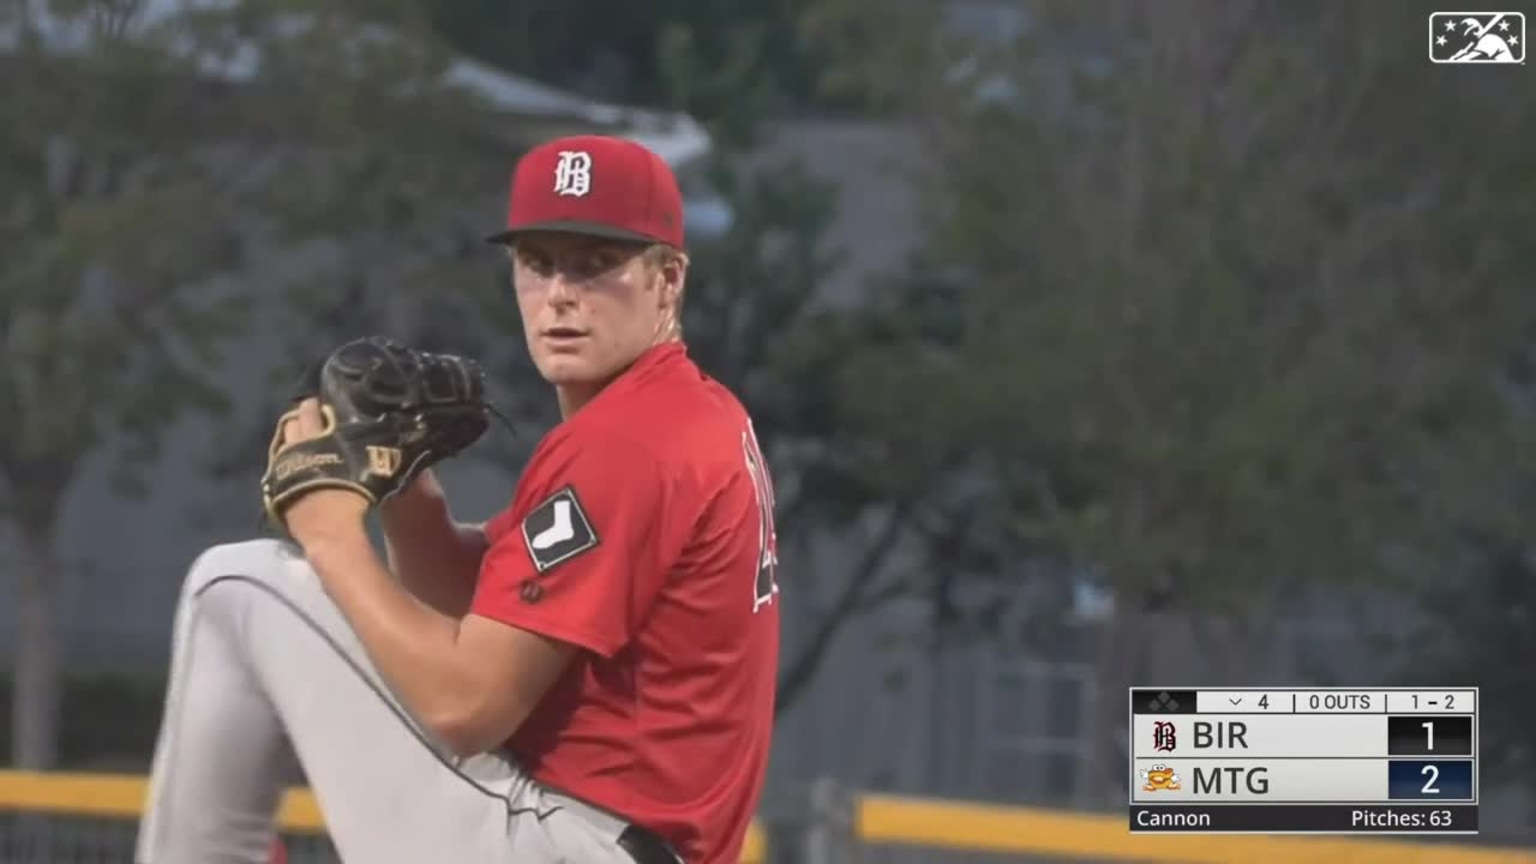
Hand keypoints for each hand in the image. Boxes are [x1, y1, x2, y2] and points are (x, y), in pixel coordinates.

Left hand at [280, 398, 370, 544]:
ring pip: (282, 440)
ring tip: (301, 433)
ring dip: (292, 434)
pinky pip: (278, 461)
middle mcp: (298, 446)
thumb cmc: (352, 498)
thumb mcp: (373, 471)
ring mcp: (284, 465)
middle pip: (293, 423)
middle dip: (302, 416)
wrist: (326, 530)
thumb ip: (376, 453)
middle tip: (312, 413)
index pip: (312, 413)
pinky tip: (293, 459)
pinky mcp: (276, 484)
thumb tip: (394, 441)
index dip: (317, 406)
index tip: (323, 403)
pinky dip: (285, 456)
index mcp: (319, 438)